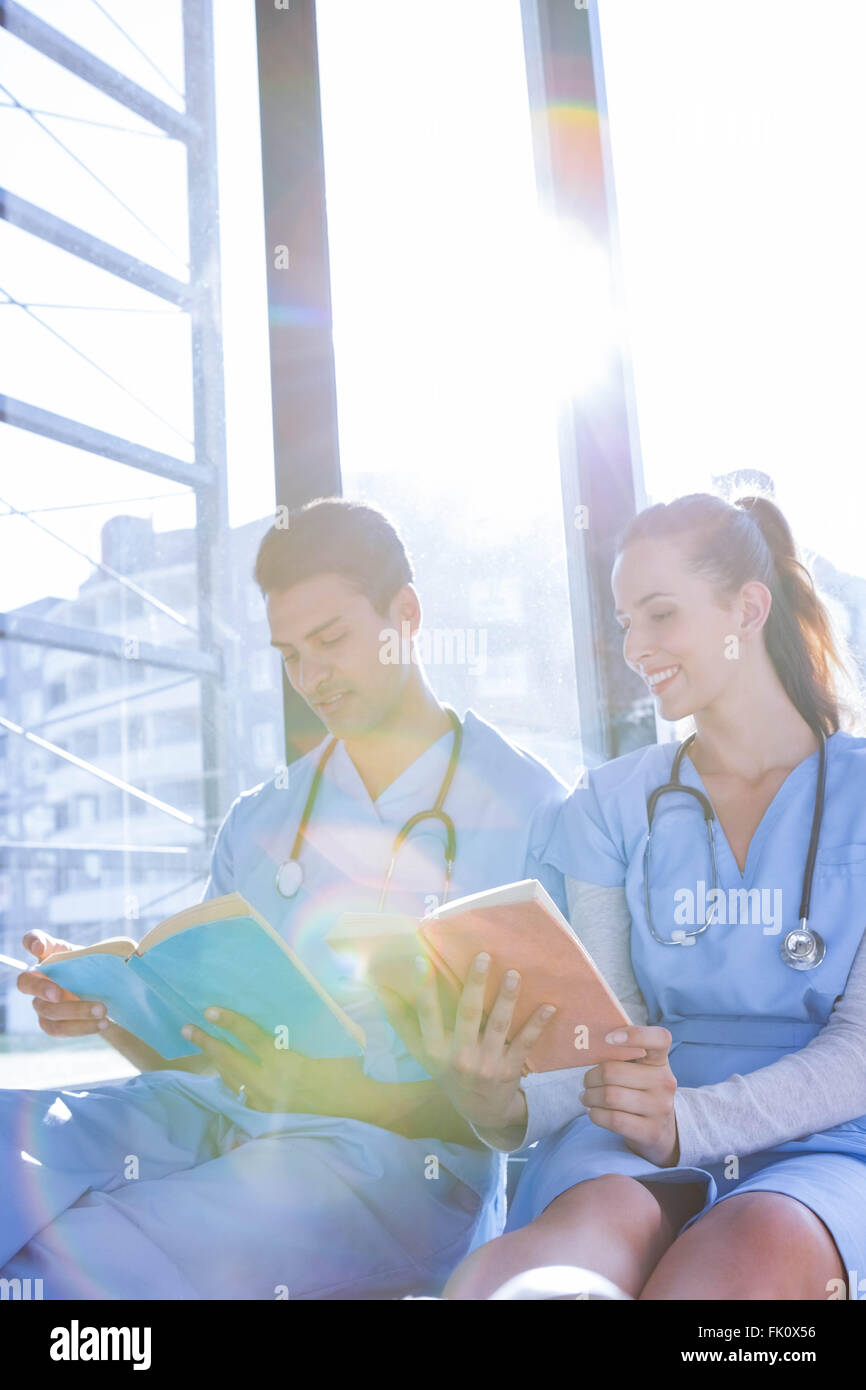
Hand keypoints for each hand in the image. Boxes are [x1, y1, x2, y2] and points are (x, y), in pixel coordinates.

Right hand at [17, 930, 108, 1037]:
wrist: (105, 997)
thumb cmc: (98, 970)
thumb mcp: (102, 956)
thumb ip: (107, 950)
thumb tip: (132, 952)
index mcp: (51, 955)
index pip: (33, 940)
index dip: (32, 941)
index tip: (39, 947)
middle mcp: (39, 978)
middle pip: (25, 983)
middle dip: (42, 988)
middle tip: (59, 994)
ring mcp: (42, 1003)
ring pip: (47, 1011)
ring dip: (74, 1012)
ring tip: (102, 1011)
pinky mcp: (52, 1024)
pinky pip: (60, 1029)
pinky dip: (82, 1027)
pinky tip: (102, 1023)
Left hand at [182, 1007, 360, 1113]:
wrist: (353, 1107)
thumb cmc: (344, 1069)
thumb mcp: (327, 1041)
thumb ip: (304, 1027)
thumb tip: (293, 1003)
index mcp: (284, 1061)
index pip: (250, 1037)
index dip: (230, 1022)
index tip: (210, 1011)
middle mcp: (269, 1082)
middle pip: (230, 1059)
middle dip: (207, 1043)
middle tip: (187, 1028)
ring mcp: (265, 1100)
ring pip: (232, 1078)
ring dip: (216, 1062)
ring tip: (202, 1046)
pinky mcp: (267, 1112)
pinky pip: (242, 1093)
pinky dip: (232, 1081)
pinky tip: (226, 1073)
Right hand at [376, 952, 556, 1135]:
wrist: (481, 1111)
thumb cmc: (449, 1072)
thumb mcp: (423, 1053)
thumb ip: (404, 1023)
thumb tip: (381, 988)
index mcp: (435, 1051)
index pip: (426, 1015)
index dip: (422, 989)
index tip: (420, 961)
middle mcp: (459, 1057)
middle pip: (467, 1015)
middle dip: (475, 985)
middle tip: (483, 956)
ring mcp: (486, 1063)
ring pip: (498, 1025)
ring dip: (507, 998)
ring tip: (514, 974)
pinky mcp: (509, 1069)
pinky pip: (525, 1042)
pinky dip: (537, 1024)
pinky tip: (549, 1006)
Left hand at [580, 1025, 678, 1166]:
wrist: (660, 1131)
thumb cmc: (640, 1091)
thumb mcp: (639, 1070)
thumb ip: (622, 1055)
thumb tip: (588, 1045)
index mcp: (660, 1060)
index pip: (659, 1038)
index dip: (634, 1034)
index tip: (607, 1038)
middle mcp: (665, 1082)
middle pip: (613, 1071)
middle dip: (590, 1077)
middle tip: (586, 1082)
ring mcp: (661, 1108)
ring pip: (610, 1096)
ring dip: (590, 1096)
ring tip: (586, 1097)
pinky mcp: (652, 1131)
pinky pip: (613, 1120)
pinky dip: (596, 1115)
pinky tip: (593, 1112)